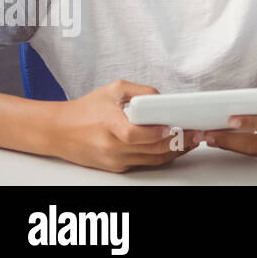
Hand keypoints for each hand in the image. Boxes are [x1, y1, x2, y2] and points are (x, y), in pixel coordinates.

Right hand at [50, 80, 195, 172]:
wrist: (58, 131)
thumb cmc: (85, 109)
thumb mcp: (114, 90)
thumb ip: (142, 92)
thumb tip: (165, 99)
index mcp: (110, 125)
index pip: (136, 134)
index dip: (157, 133)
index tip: (174, 127)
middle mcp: (112, 147)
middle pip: (151, 149)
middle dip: (179, 142)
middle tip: (198, 133)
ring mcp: (114, 160)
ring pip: (152, 160)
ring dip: (175, 151)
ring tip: (192, 140)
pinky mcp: (116, 167)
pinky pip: (144, 164)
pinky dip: (161, 156)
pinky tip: (174, 147)